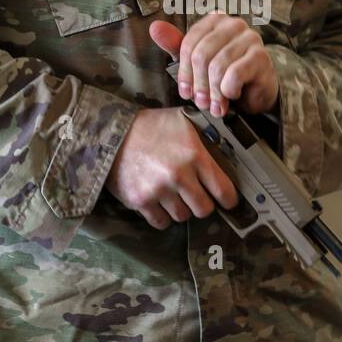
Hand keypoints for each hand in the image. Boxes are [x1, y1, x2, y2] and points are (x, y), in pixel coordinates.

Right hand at [105, 107, 237, 229]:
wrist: (111, 133)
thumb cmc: (150, 125)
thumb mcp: (183, 119)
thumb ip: (206, 132)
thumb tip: (230, 139)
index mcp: (194, 155)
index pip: (222, 189)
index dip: (229, 199)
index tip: (228, 202)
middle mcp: (178, 175)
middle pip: (204, 209)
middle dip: (203, 204)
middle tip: (198, 197)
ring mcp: (158, 190)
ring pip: (182, 216)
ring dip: (181, 209)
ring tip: (175, 196)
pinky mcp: (140, 201)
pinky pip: (160, 222)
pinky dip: (162, 216)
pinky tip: (160, 203)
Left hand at [150, 13, 278, 117]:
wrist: (257, 91)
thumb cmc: (226, 74)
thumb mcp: (197, 62)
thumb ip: (177, 45)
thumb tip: (154, 27)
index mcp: (215, 20)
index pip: (189, 43)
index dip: (184, 72)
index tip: (186, 92)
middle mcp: (233, 24)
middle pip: (201, 55)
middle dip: (199, 84)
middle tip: (201, 103)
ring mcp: (250, 38)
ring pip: (217, 67)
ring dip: (213, 92)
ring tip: (215, 106)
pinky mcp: (261, 56)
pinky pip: (234, 75)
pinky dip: (229, 91)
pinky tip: (232, 96)